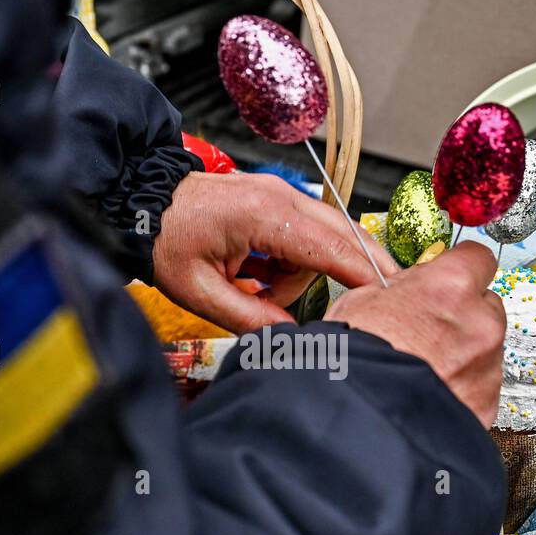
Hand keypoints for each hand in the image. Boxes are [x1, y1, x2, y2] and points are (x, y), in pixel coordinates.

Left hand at [154, 171, 398, 332]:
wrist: (140, 201)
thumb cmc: (165, 240)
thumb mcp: (200, 292)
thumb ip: (251, 318)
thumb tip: (292, 340)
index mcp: (264, 216)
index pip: (332, 249)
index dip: (366, 274)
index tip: (395, 294)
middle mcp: (281, 197)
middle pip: (344, 236)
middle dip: (357, 270)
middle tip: (374, 301)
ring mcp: (280, 194)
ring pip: (324, 241)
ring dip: (301, 275)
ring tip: (257, 291)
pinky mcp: (276, 200)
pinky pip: (305, 236)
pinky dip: (292, 262)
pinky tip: (259, 276)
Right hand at [326, 242, 504, 425]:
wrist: (359, 425)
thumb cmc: (353, 366)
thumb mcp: (362, 302)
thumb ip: (403, 289)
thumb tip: (411, 287)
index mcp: (451, 287)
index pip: (478, 257)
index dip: (460, 268)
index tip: (450, 277)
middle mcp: (480, 323)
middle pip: (485, 305)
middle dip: (462, 315)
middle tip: (427, 332)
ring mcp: (488, 367)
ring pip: (486, 348)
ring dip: (463, 355)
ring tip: (423, 370)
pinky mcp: (487, 404)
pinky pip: (481, 387)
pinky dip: (462, 389)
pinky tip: (430, 393)